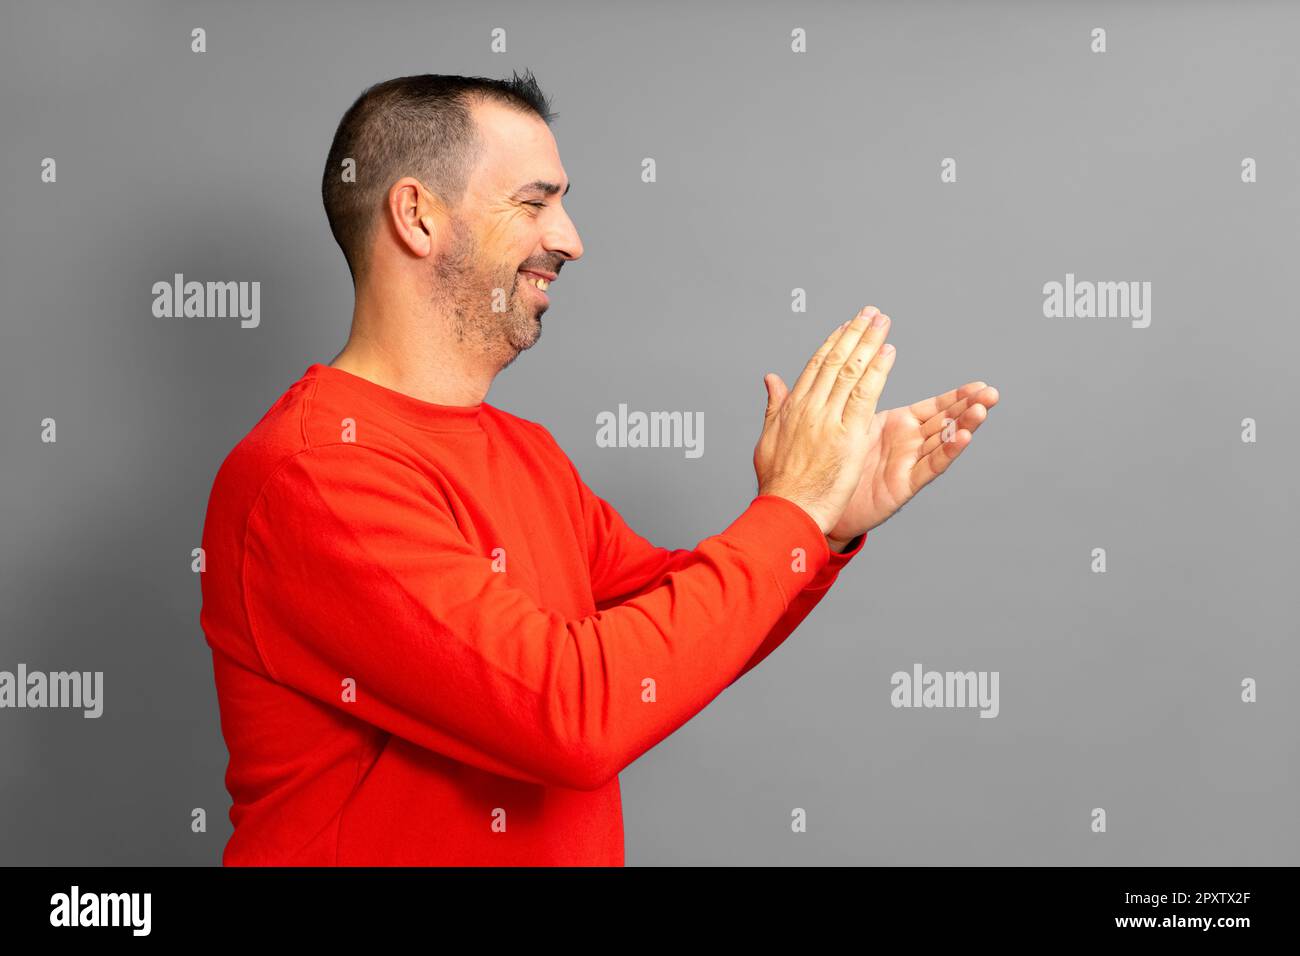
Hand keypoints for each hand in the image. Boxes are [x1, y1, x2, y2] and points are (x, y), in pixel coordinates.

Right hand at [752, 307, 896, 533]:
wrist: (786, 509)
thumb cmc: (777, 483)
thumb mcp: (768, 438)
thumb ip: (773, 406)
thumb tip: (771, 379)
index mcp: (791, 408)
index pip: (816, 366)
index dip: (834, 343)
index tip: (847, 326)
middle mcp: (809, 407)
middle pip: (836, 362)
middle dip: (855, 334)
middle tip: (871, 313)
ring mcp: (828, 419)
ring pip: (851, 372)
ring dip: (869, 343)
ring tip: (882, 323)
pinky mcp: (847, 435)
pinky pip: (865, 395)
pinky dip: (877, 371)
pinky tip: (887, 353)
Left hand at [819, 381, 1000, 539]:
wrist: (824, 501)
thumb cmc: (841, 461)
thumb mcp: (857, 424)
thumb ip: (869, 399)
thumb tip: (872, 366)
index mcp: (900, 425)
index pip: (935, 407)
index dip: (957, 396)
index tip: (980, 385)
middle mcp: (910, 443)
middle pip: (946, 422)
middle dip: (969, 407)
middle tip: (991, 394)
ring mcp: (910, 463)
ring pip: (942, 442)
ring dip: (963, 426)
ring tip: (981, 410)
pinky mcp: (904, 485)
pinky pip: (929, 467)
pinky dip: (947, 452)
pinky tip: (963, 438)